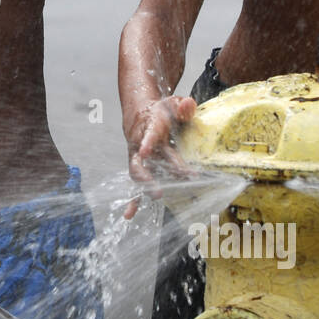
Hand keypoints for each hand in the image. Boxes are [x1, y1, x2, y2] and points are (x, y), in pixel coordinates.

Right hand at [123, 95, 196, 218]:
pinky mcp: (139, 168)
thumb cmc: (161, 111)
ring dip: (145, 186)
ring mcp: (139, 159)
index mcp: (152, 128)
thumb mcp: (173, 103)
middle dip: (148, 175)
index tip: (145, 152)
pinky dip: (132, 200)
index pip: (150, 135)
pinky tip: (129, 215)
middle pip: (142, 161)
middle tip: (160, 187)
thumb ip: (182, 106)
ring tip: (157, 196)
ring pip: (138, 174)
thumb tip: (189, 104)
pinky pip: (135, 185)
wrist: (140, 115)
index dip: (147, 143)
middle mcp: (142, 145)